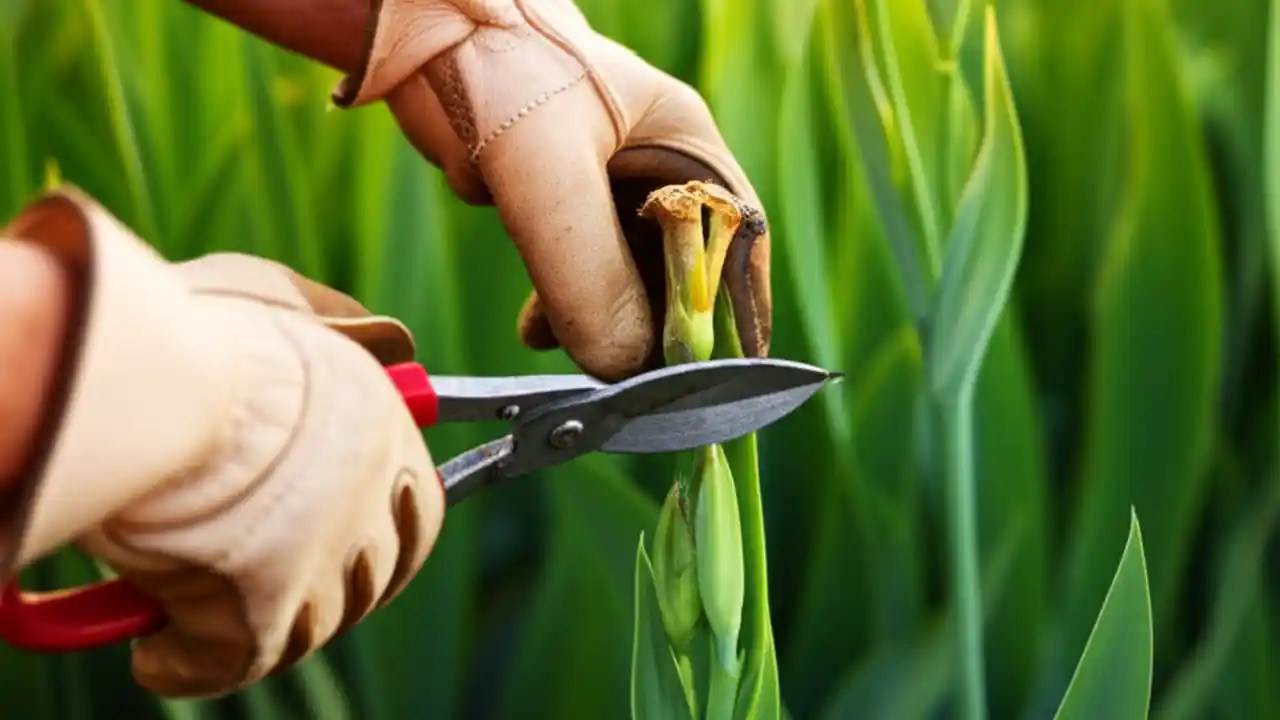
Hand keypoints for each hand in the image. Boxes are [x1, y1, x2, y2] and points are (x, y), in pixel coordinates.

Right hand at [0, 190, 444, 696]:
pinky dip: (184, 659)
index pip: (418, 507)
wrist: (150, 390)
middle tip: (282, 571)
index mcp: (386, 439)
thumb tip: (394, 343)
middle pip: (372, 574)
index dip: (389, 522)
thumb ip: (342, 328)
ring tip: (211, 595)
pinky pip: (223, 665)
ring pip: (307, 624)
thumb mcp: (287, 302)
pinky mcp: (250, 626)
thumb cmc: (208, 336)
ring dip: (267, 618)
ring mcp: (315, 572)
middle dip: (336, 577)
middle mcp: (367, 511)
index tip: (365, 528)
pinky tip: (157, 645)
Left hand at [186, 0, 772, 379]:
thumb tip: (619, 367)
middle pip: (682, 271)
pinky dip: (565, 307)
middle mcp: (658, 169)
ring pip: (629, 279)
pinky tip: (536, 329)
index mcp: (685, 143)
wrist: (422, 37)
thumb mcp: (547, 175)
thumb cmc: (500, 72)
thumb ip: (588, 273)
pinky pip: (582, 274)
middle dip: (657, 327)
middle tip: (626, 378)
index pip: (734, 243)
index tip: (714, 374)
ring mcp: (611, 189)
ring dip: (604, 322)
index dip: (732, 312)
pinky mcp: (566, 206)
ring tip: (565, 347)